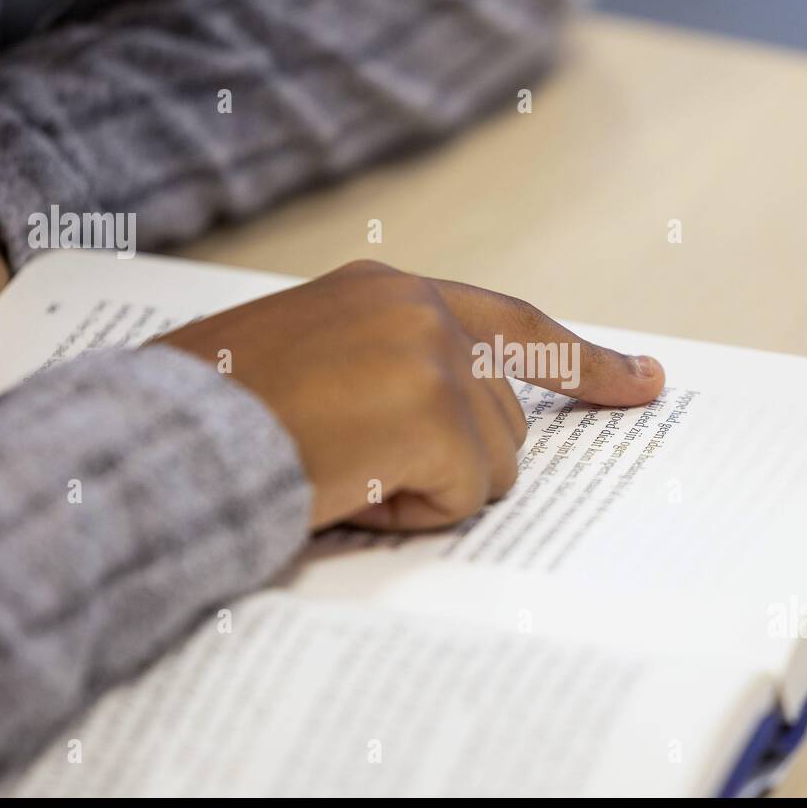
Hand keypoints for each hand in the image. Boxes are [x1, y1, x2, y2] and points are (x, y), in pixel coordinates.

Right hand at [153, 260, 664, 530]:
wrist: (158, 436)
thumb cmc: (211, 414)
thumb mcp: (301, 362)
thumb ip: (382, 369)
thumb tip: (458, 434)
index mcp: (386, 293)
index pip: (511, 325)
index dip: (584, 362)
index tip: (647, 381)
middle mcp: (421, 312)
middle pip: (503, 416)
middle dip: (454, 460)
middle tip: (359, 465)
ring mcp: (434, 359)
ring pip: (492, 463)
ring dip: (425, 488)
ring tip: (337, 473)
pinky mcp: (437, 413)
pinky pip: (467, 496)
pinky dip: (413, 514)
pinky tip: (347, 491)